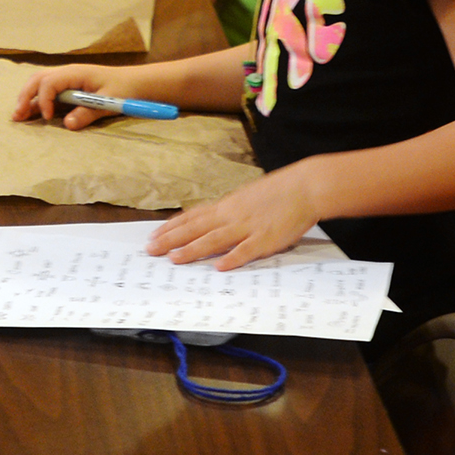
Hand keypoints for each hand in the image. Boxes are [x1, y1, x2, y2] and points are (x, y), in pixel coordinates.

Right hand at [10, 64, 138, 127]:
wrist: (136, 82)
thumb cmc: (125, 89)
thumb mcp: (110, 102)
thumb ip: (88, 112)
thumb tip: (67, 125)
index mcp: (76, 73)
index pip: (50, 82)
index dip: (44, 99)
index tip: (47, 118)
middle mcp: (67, 73)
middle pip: (37, 80)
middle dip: (25, 97)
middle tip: (17, 115)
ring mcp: (66, 79)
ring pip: (39, 84)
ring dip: (27, 98)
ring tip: (17, 116)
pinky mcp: (68, 88)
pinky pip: (47, 92)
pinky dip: (37, 102)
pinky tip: (30, 114)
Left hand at [146, 167, 317, 270]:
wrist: (304, 187)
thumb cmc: (277, 193)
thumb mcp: (246, 198)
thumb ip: (229, 210)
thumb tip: (212, 220)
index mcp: (226, 205)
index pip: (192, 217)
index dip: (172, 227)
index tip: (154, 235)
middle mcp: (231, 215)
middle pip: (195, 228)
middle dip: (171, 240)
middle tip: (151, 250)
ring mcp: (248, 227)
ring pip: (214, 239)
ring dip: (192, 249)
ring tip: (174, 259)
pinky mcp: (266, 238)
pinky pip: (246, 250)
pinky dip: (232, 258)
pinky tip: (219, 267)